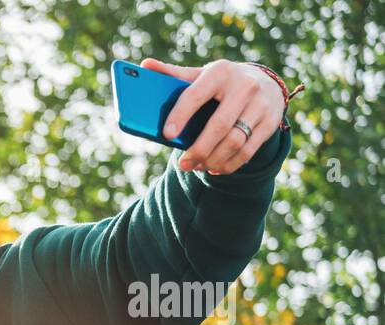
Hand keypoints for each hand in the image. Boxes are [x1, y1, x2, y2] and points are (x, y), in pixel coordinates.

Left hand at [143, 58, 285, 174]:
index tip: (166, 134)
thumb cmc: (221, 82)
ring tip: (196, 166)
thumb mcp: (201, 75)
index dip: (180, 115)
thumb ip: (174, 75)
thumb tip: (145, 64)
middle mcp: (244, 86)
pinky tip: (215, 168)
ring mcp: (261, 104)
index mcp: (220, 72)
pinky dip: (229, 164)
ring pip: (234, 141)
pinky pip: (248, 150)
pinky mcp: (270, 121)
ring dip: (213, 160)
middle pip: (218, 126)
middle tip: (182, 164)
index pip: (196, 95)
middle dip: (198, 149)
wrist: (263, 81)